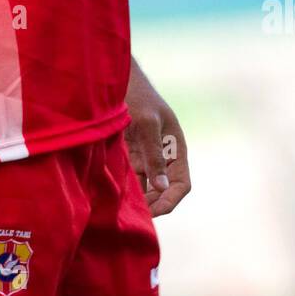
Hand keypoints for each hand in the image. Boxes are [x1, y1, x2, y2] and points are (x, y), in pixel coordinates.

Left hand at [124, 58, 190, 216]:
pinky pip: (131, 178)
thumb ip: (154, 155)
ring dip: (138, 199)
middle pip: (164, 190)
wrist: (115, 79)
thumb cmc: (137, 96)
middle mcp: (163, 155)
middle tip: (133, 216)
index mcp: (176, 148)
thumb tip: (161, 186)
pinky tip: (113, 194)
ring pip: (147, 187)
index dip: (170, 200)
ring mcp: (147, 156)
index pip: (181, 184)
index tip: (154, 213)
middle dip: (153, 204)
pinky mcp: (130, 154)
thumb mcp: (147, 123)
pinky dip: (125, 188)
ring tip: (121, 208)